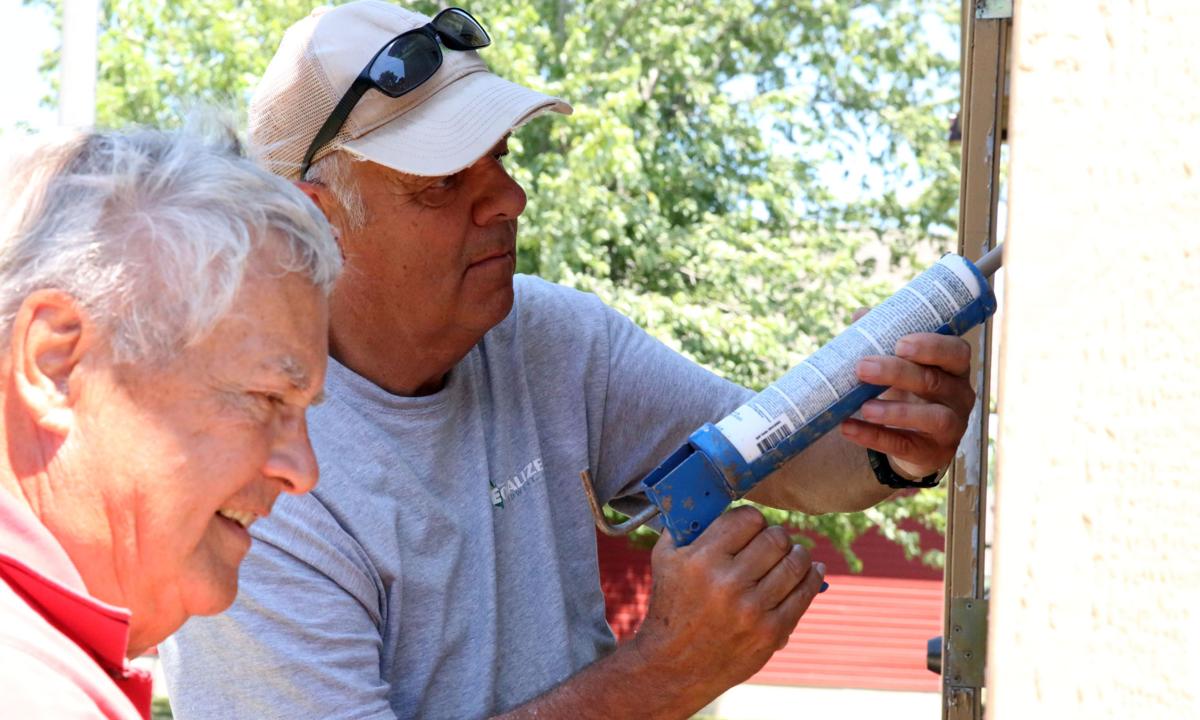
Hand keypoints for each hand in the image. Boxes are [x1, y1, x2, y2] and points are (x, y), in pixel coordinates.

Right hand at [634, 506, 825, 703]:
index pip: (748, 519)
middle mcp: (727, 582)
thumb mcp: (666, 559)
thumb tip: (715, 497)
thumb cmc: (671, 606)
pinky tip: (812, 570)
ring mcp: (752, 609)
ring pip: (795, 563)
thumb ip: (687, 524)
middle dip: (776, 536)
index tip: (751, 527)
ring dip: (798, 554)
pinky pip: (805, 594)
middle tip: (772, 542)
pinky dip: (813, 577)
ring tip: (793, 554)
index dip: (753, 520)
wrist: (673, 666)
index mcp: (701, 559)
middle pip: (776, 538)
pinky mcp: (771, 632)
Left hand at [839, 309, 974, 476]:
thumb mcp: (900, 365)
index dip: (932, 347)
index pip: (956, 352)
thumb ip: (883, 340)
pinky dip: (875, 437)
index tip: (900, 343)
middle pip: (935, 381)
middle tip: (862, 367)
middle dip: (897, 373)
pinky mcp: (933, 453)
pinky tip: (849, 428)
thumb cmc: (908, 391)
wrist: (912, 441)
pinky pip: (905, 445)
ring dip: (895, 411)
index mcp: (954, 368)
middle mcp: (960, 396)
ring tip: (864, 406)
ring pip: (932, 418)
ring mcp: (952, 427)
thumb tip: (860, 315)